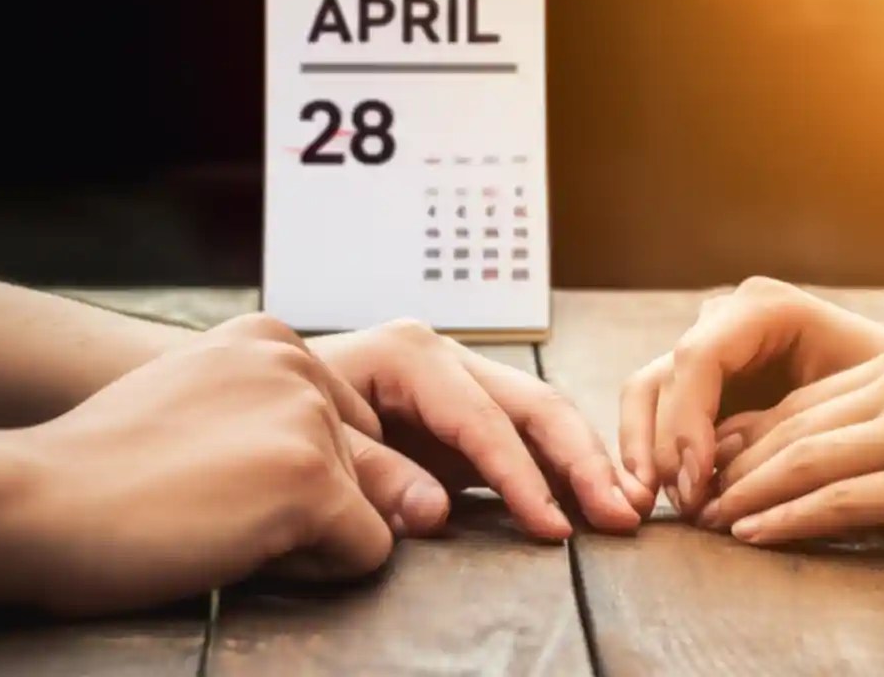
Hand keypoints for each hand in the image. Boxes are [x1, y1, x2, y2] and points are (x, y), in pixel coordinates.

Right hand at [2, 315, 391, 614]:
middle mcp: (297, 362)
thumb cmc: (105, 470)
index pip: (346, 427)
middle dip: (309, 506)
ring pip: (368, 511)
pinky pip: (368, 550)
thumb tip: (394, 482)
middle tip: (212, 503)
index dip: (295, 475)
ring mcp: (306, 418)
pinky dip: (317, 571)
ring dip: (306, 537)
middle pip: (365, 467)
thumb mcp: (206, 411)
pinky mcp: (311, 479)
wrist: (34, 501)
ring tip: (218, 520)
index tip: (215, 475)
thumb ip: (281, 421)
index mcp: (271, 338)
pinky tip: (241, 547)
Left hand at [308, 320, 652, 539]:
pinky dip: (561, 468)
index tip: (554, 527)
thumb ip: (374, 477)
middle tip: (622, 513)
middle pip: (534, 402)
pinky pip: (525, 436)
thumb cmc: (281, 421)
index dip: (522, 477)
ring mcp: (458, 383)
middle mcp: (444, 359)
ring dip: (585, 463)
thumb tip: (437, 512)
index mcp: (409, 356)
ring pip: (541, 415)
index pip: (483, 420)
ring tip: (624, 508)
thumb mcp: (314, 445)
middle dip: (583, 459)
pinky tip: (591, 499)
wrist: (259, 406)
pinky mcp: (464, 415)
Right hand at [619, 277, 883, 516]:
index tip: (697, 479)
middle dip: (656, 443)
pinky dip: (648, 457)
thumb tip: (740, 472)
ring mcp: (705, 350)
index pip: (698, 357)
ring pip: (644, 394)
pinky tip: (659, 499)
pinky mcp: (697, 385)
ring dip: (639, 451)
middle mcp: (723, 319)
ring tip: (650, 506)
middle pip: (661, 377)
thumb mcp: (870, 396)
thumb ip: (809, 423)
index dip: (686, 420)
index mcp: (763, 307)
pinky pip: (654, 415)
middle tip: (677, 503)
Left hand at [702, 343, 883, 557]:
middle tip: (692, 496)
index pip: (807, 402)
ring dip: (745, 492)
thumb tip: (850, 467)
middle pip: (794, 426)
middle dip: (733, 463)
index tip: (710, 465)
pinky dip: (789, 519)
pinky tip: (753, 535)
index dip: (751, 436)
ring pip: (806, 458)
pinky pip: (845, 499)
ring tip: (706, 521)